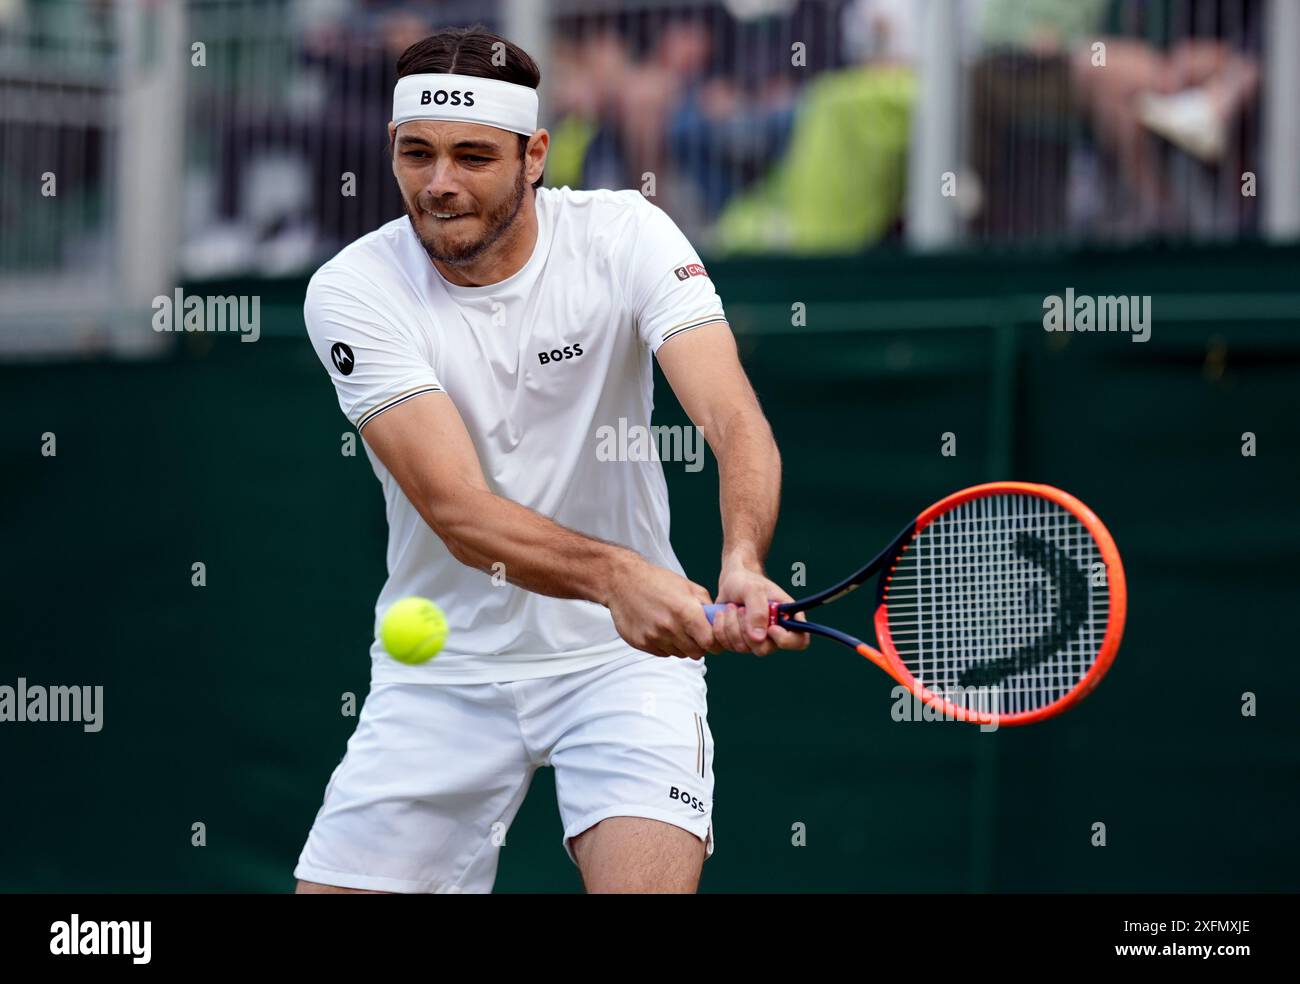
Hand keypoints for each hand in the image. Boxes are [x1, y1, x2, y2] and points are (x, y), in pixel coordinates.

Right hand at [606, 555, 720, 659]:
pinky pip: (663, 653)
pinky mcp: (642, 643)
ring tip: (675, 627)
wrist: (622, 581)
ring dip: (682, 645)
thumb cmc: (657, 581)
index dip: (715, 641)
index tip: (713, 637)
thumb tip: (719, 623)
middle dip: (700, 645)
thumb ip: (707, 607)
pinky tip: (661, 629)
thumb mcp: (688, 586)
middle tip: (695, 633)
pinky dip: (666, 645)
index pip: (710, 642)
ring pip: (680, 654)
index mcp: (686, 611)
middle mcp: (670, 627)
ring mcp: (654, 637)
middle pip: (697, 652)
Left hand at [712, 556, 809, 655]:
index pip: (799, 641)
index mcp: (788, 619)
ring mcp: (756, 641)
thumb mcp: (753, 589)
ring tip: (731, 607)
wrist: (731, 583)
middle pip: (763, 649)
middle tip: (741, 608)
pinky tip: (722, 614)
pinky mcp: (738, 643)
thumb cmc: (748, 582)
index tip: (771, 628)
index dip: (785, 640)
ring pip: (742, 648)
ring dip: (731, 625)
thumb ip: (758, 611)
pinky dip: (721, 629)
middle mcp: (774, 634)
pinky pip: (728, 645)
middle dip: (746, 629)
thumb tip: (758, 638)